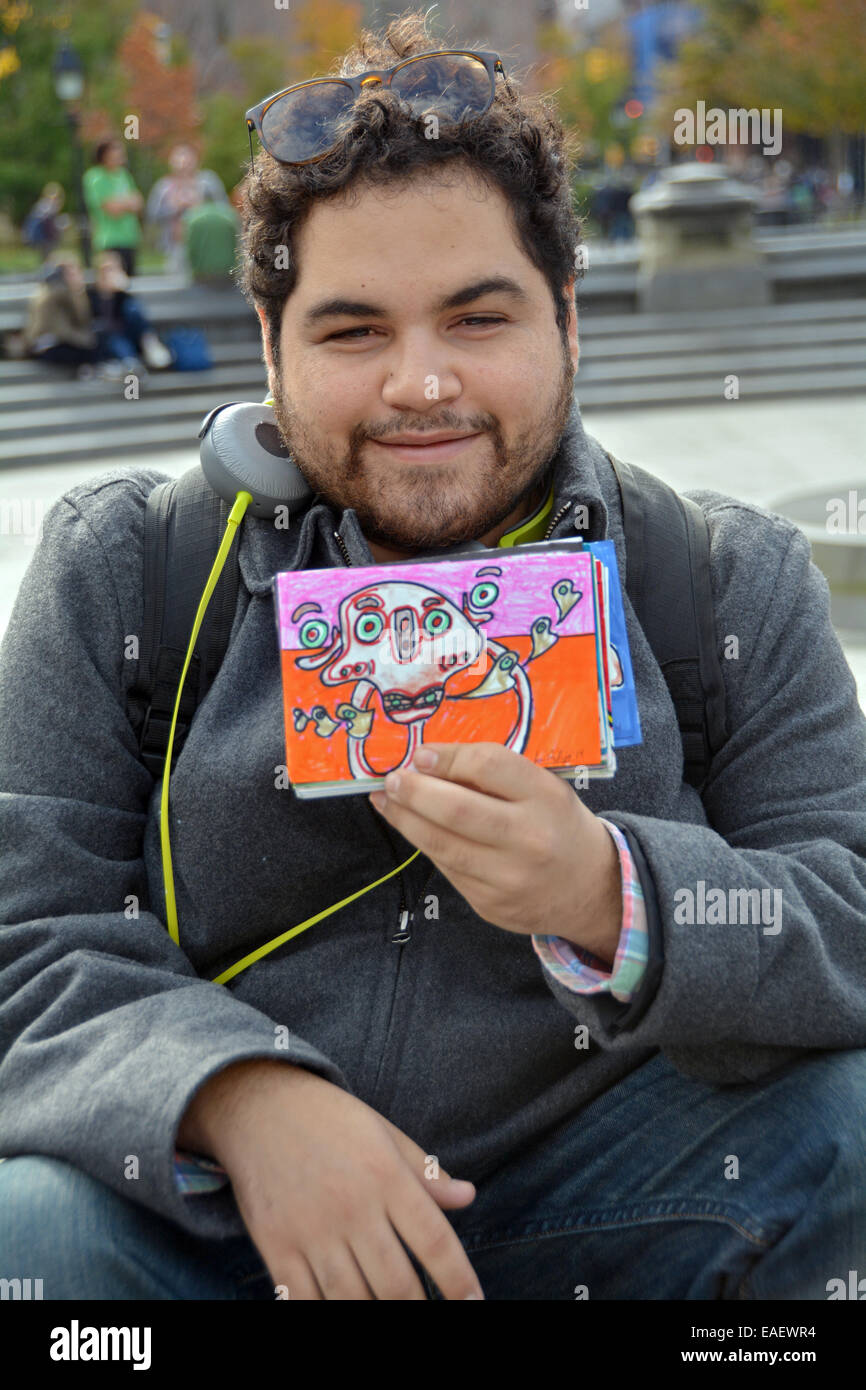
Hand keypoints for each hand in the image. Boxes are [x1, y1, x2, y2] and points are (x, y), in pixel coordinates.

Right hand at [187, 1059, 483, 1299]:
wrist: (257, 1105)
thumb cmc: (330, 1119)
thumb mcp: (384, 1133)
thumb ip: (425, 1172)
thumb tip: (468, 1197)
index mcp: (385, 1175)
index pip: (434, 1240)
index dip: (459, 1280)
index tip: (474, 1303)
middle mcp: (352, 1206)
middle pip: (396, 1283)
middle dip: (420, 1310)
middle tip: (431, 1317)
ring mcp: (311, 1229)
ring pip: (353, 1300)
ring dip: (377, 1316)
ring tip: (392, 1314)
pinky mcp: (276, 1245)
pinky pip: (304, 1300)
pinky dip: (326, 1313)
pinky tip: (344, 1312)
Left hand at [369, 742, 622, 963]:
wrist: (591, 891)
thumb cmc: (559, 826)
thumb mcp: (544, 789)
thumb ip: (495, 775)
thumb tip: (429, 762)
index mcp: (547, 798)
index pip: (488, 765)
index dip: (448, 756)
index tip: (421, 754)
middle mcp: (529, 839)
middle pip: (457, 810)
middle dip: (414, 791)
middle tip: (392, 779)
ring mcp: (508, 878)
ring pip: (442, 845)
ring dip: (405, 819)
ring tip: (386, 800)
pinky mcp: (490, 904)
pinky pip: (447, 868)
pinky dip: (425, 844)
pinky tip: (412, 827)